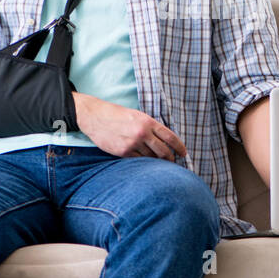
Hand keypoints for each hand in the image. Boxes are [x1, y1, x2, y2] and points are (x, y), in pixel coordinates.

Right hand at [73, 92, 187, 160]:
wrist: (95, 117)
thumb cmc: (117, 115)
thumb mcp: (137, 115)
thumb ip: (151, 126)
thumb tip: (164, 140)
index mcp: (148, 121)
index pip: (170, 137)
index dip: (179, 146)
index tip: (184, 153)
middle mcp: (142, 133)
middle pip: (163, 151)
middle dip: (170, 158)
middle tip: (173, 161)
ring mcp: (132, 143)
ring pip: (151, 157)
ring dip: (156, 161)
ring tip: (159, 163)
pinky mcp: (123, 152)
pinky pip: (138, 160)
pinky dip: (143, 162)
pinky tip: (145, 162)